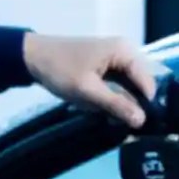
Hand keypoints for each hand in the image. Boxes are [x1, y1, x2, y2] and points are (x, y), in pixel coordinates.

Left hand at [22, 32, 158, 127]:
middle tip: (109, 119)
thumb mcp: (88, 90)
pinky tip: (91, 104)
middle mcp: (125, 53)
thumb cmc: (59, 70)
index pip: (148, 83)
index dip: (145, 105)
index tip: (136, 126)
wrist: (31, 57)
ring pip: (125, 90)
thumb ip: (116, 105)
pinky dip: (104, 99)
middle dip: (125, 105)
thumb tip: (141, 120)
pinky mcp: (104, 68)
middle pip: (137, 87)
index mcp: (125, 52)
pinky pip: (114, 87)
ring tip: (95, 109)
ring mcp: (114, 60)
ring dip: (112, 103)